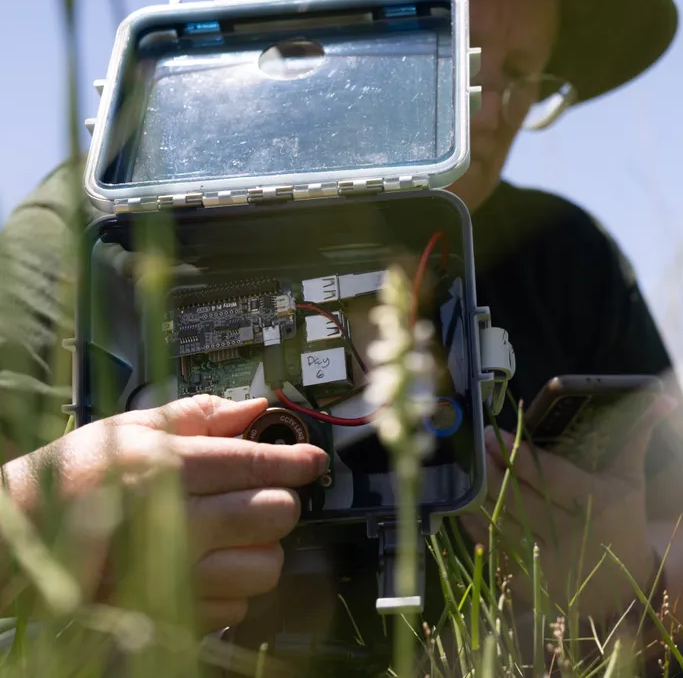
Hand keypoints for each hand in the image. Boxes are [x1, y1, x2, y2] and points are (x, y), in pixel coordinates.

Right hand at [1, 395, 328, 630]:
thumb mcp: (129, 429)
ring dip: (260, 551)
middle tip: (261, 496)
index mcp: (167, 468)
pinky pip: (238, 608)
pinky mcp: (169, 616)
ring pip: (265, 567)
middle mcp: (175, 522)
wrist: (16, 541)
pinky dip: (233, 589)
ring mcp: (172, 575)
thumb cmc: (74, 479)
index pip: (256, 463)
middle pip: (274, 514)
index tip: (312, 461)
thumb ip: (198, 415)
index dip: (296, 461)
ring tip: (232, 537)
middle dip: (278, 503)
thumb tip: (255, 407)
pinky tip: (208, 568)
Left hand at [460, 395, 676, 620]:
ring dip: (478, 495)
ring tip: (466, 469)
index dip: (519, 455)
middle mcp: (571, 535)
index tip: (495, 434)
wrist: (624, 587)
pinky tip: (466, 502)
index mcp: (597, 503)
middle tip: (475, 445)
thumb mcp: (632, 478)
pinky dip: (476, 525)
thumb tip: (663, 399)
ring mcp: (547, 563)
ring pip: (502, 523)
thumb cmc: (624, 521)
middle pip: (521, 497)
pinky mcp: (528, 582)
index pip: (551, 476)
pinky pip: (493, 548)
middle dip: (493, 469)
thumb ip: (637, 435)